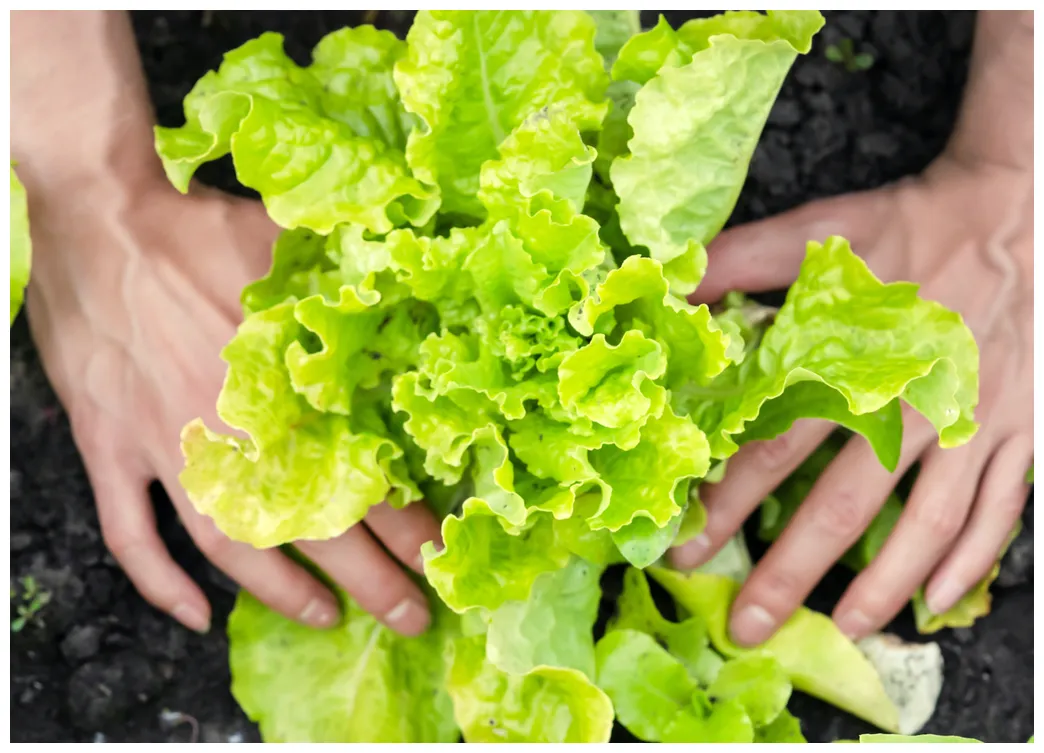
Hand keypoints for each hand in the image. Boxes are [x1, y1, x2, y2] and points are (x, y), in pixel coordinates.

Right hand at [25, 178, 438, 636]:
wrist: (104, 217)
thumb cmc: (203, 231)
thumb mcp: (300, 256)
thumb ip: (354, 301)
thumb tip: (415, 318)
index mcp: (287, 392)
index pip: (363, 477)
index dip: (408, 525)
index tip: (440, 557)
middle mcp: (233, 433)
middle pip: (314, 528)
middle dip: (372, 580)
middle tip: (412, 616)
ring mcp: (166, 448)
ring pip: (232, 546)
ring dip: (282, 591)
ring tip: (326, 617)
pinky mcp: (112, 446)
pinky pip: (131, 531)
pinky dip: (159, 580)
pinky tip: (196, 614)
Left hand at [671, 146, 1032, 645]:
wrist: (1021, 208)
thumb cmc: (914, 223)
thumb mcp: (821, 231)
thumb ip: (742, 262)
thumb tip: (670, 285)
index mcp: (854, 362)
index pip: (775, 448)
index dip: (727, 502)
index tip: (688, 548)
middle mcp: (912, 405)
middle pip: (842, 505)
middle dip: (788, 571)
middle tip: (746, 627)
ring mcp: (974, 424)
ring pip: (923, 525)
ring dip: (879, 585)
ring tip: (836, 630)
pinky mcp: (1021, 429)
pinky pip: (998, 511)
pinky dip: (968, 562)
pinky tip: (934, 603)